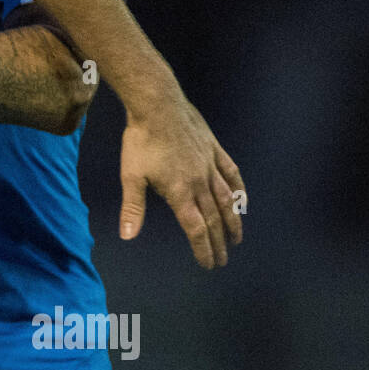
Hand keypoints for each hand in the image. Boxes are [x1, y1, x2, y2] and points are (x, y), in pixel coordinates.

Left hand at [119, 97, 244, 267]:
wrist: (158, 106)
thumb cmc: (141, 141)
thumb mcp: (131, 175)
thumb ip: (132, 208)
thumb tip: (127, 235)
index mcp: (179, 192)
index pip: (196, 229)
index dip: (203, 248)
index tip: (209, 264)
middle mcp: (200, 182)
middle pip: (213, 219)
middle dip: (219, 242)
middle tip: (223, 260)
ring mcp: (210, 165)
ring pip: (227, 199)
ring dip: (233, 221)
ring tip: (237, 238)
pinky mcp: (214, 150)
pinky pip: (232, 174)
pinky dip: (238, 190)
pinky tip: (242, 200)